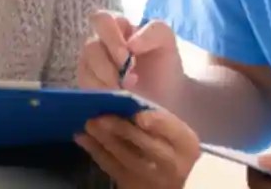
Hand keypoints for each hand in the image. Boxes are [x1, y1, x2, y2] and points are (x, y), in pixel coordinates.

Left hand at [75, 110, 200, 188]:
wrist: (167, 179)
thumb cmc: (169, 146)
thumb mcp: (172, 131)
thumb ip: (155, 115)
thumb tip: (128, 91)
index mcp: (186, 143)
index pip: (174, 131)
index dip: (158, 123)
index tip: (140, 115)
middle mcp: (173, 163)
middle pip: (147, 146)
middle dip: (122, 130)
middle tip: (102, 116)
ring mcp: (151, 178)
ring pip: (126, 158)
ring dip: (105, 140)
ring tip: (89, 124)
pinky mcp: (131, 185)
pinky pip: (111, 168)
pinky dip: (96, 152)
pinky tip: (83, 138)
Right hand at [78, 12, 184, 105]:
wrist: (166, 99)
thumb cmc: (163, 65)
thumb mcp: (166, 40)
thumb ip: (153, 31)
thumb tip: (130, 44)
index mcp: (117, 28)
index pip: (101, 19)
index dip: (110, 36)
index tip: (128, 53)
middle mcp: (100, 45)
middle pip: (90, 46)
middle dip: (109, 63)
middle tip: (130, 79)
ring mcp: (92, 67)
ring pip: (86, 68)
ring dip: (107, 80)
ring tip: (128, 92)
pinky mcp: (89, 88)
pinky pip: (86, 88)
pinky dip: (102, 92)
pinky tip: (117, 98)